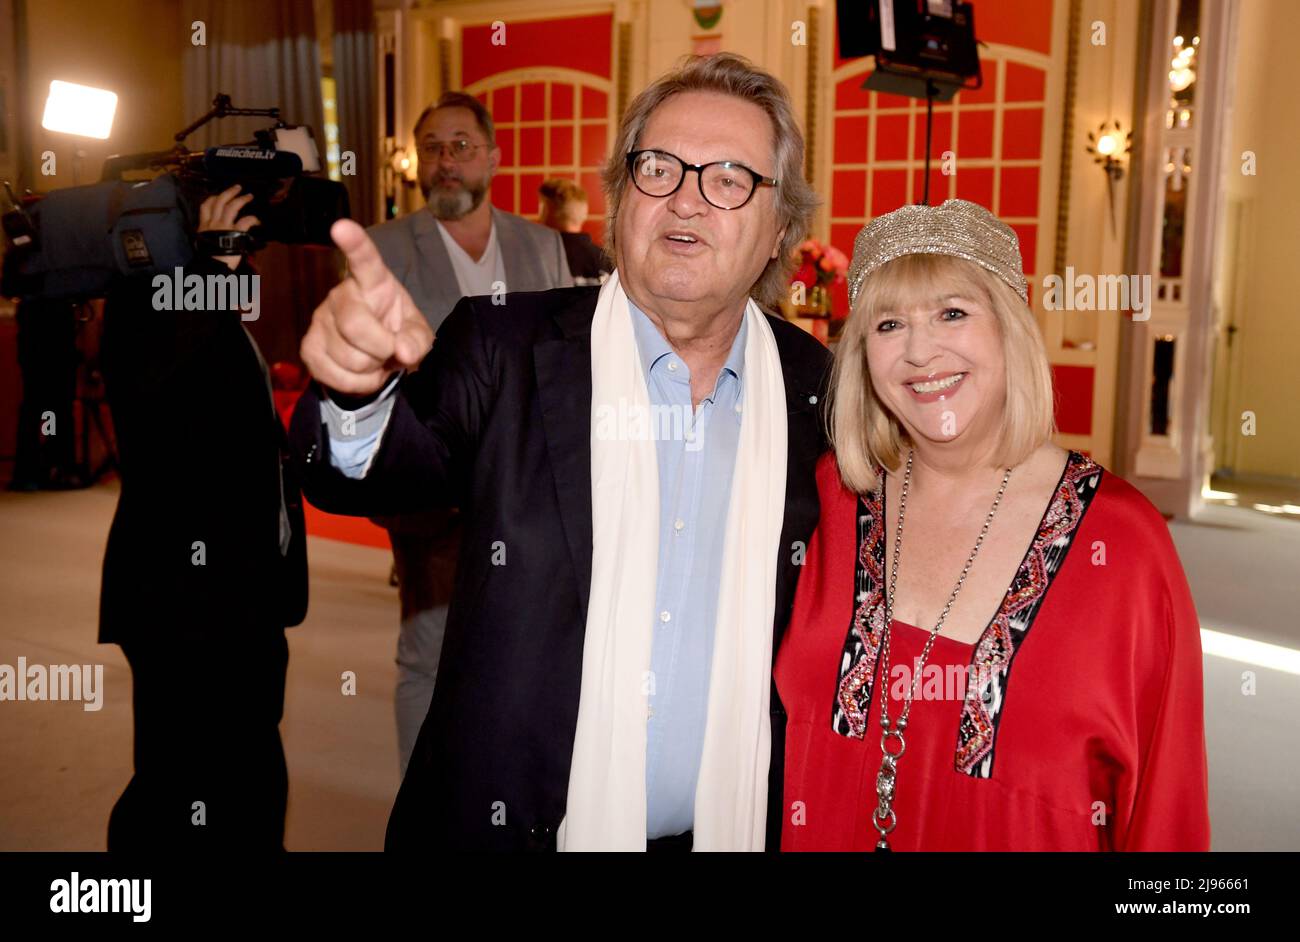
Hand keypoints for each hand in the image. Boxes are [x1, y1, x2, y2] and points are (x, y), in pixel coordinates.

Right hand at [198, 184, 259, 270]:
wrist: (211, 266)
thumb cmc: (207, 257)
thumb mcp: (203, 242)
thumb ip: (208, 234)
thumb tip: (214, 234)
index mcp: (204, 225)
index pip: (205, 206)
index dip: (212, 198)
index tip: (218, 194)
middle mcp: (213, 222)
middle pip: (219, 201)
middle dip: (229, 192)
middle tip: (238, 187)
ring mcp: (223, 226)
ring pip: (231, 207)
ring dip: (241, 199)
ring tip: (249, 196)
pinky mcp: (234, 232)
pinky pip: (244, 221)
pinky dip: (252, 219)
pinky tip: (257, 219)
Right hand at [299, 219, 433, 395]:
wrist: (376, 359)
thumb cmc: (397, 334)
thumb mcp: (418, 335)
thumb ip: (418, 341)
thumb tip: (404, 352)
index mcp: (373, 282)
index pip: (364, 260)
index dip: (354, 244)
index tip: (341, 227)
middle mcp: (341, 295)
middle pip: (355, 324)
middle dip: (381, 348)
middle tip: (390, 350)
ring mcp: (321, 320)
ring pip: (348, 356)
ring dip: (371, 369)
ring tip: (375, 360)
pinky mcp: (309, 347)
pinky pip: (336, 375)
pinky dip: (357, 384)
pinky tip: (360, 372)